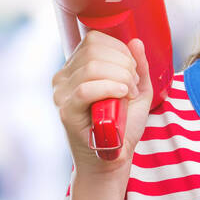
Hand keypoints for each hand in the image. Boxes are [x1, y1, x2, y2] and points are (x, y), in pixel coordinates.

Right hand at [51, 30, 153, 176]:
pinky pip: (85, 89)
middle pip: (94, 50)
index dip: (120, 50)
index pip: (94, 40)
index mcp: (77, 68)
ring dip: (121, 78)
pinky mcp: (66, 111)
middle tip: (133, 87)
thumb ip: (138, 66)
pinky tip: (122, 95)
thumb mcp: (137, 91)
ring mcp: (61, 94)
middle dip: (124, 65)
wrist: (113, 159)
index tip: (133, 73)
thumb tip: (136, 42)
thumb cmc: (123, 127)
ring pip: (92, 66)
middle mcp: (63, 77)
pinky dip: (109, 88)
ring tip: (128, 94)